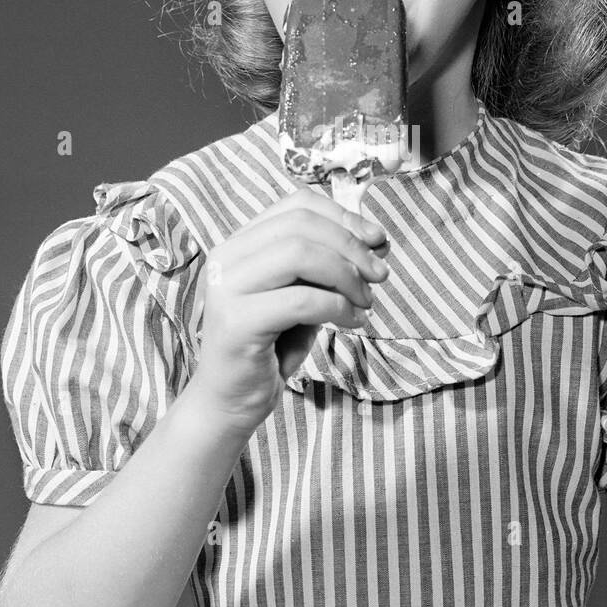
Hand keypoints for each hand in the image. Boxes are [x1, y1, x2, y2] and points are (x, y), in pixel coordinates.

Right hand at [185, 187, 388, 436]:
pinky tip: (353, 322)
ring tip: (366, 302)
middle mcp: (226, 257)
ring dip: (346, 275)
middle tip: (380, 275)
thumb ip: (327, 267)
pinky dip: (338, 307)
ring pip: (299, 254)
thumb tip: (376, 241)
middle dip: (351, 246)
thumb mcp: (304, 296)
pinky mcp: (235, 322)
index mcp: (240, 243)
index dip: (343, 216)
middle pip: (300, 225)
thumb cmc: (271, 347)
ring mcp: (226, 288)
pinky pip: (301, 300)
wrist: (231, 402)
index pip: (295, 205)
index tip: (378, 240)